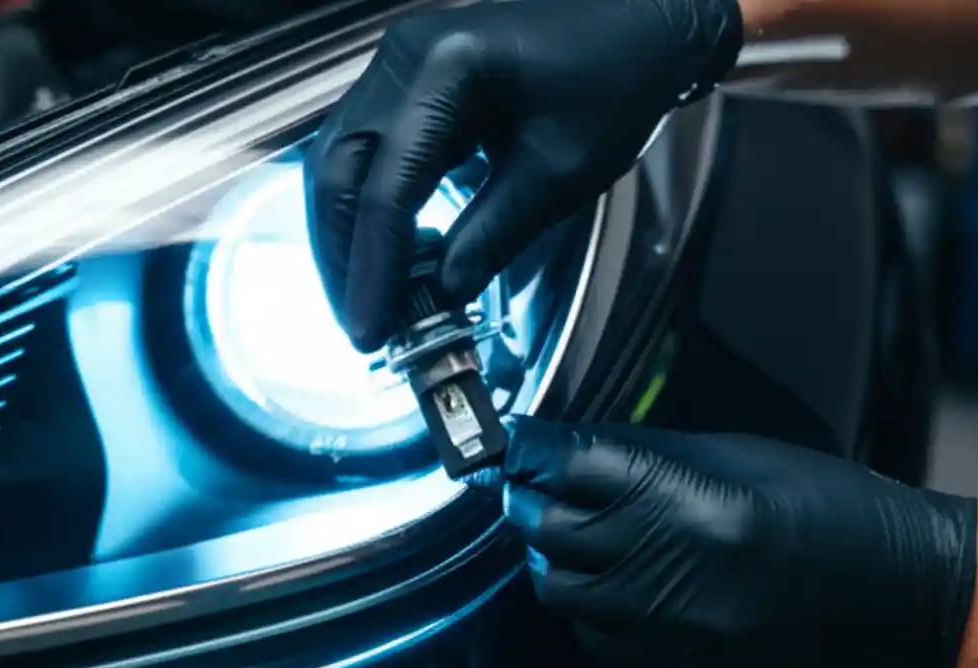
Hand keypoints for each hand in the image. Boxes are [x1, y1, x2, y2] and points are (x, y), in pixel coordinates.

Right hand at [304, 0, 742, 350]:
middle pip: (338, 169)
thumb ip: (490, 237)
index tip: (371, 328)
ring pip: (338, 158)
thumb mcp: (557, 175)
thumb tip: (440, 295)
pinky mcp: (407, 77)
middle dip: (342, 255)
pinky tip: (386, 247)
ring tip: (367, 295)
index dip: (373, 268)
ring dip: (345, 233)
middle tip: (360, 322)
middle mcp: (405, 56)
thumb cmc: (614, 83)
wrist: (639, 27)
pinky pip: (364, 146)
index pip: (386, 187)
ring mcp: (399, 61)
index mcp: (445, 70)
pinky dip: (365, 203)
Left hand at [491, 417, 977, 667]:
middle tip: (542, 496)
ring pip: (566, 601)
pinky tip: (640, 608)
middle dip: (535, 508)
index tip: (520, 447)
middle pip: (544, 535)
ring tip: (606, 554)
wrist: (901, 594)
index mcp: (680, 501)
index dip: (531, 451)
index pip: (563, 466)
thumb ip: (647, 456)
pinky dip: (609, 631)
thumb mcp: (736, 456)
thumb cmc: (829, 515)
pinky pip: (606, 660)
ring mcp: (668, 638)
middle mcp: (663, 573)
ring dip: (571, 571)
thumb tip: (575, 452)